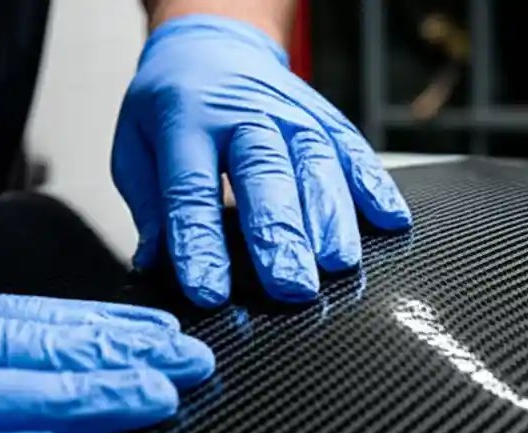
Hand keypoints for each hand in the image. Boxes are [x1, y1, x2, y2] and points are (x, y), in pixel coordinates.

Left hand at [111, 14, 411, 306]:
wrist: (212, 46)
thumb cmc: (174, 108)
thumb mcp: (137, 147)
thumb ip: (152, 207)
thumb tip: (158, 265)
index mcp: (186, 120)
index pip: (191, 189)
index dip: (201, 243)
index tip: (209, 291)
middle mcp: (244, 114)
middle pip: (266, 175)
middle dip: (280, 234)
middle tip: (290, 285)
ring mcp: (292, 114)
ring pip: (317, 162)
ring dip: (331, 216)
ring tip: (338, 264)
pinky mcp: (327, 118)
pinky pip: (356, 149)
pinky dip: (376, 184)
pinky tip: (390, 220)